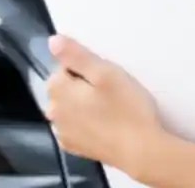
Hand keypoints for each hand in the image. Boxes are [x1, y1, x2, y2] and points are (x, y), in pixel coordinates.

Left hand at [44, 35, 163, 173]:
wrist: (142, 152)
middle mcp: (53, 112)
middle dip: (84, 86)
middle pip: (66, 86)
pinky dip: (86, 122)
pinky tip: (106, 124)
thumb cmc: (127, 110)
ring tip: (110, 109)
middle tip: (111, 93)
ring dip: (85, 104)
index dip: (88, 69)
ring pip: (71, 106)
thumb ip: (76, 55)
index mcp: (57, 90)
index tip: (105, 79)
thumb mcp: (105, 73)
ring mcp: (62, 132)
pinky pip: (75, 124)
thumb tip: (53, 42)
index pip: (65, 66)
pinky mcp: (73, 147)